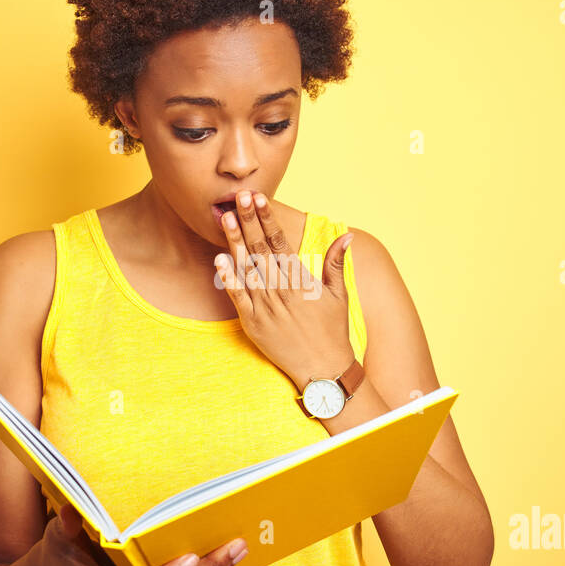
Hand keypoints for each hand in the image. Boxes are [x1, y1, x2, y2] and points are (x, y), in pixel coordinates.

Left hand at [214, 190, 355, 392]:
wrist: (323, 369)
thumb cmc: (331, 330)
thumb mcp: (338, 294)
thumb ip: (336, 262)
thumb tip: (346, 236)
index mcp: (300, 280)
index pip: (280, 242)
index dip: (267, 218)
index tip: (259, 198)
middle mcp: (281, 290)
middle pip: (260, 249)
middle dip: (248, 220)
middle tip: (237, 196)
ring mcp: (266, 307)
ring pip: (246, 268)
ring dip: (234, 242)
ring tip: (224, 217)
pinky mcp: (253, 324)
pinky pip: (238, 297)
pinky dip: (228, 279)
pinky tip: (218, 259)